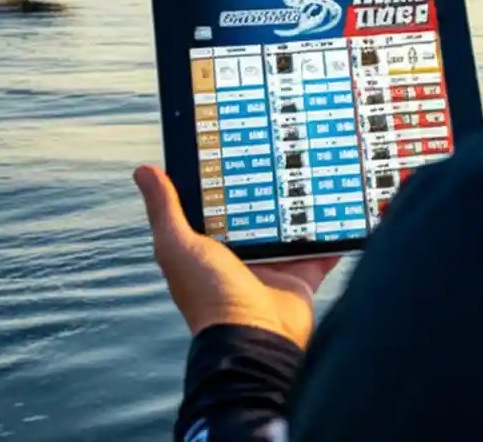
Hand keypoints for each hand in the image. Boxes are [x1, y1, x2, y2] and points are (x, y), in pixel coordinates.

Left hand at [135, 165, 338, 347]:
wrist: (256, 338)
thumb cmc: (210, 295)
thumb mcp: (178, 246)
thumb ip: (165, 210)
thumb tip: (143, 171)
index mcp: (205, 249)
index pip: (213, 207)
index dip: (220, 180)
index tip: (234, 145)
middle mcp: (238, 258)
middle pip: (254, 216)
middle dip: (265, 189)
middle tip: (280, 149)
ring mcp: (271, 269)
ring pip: (287, 229)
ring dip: (298, 207)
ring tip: (311, 170)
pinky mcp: (300, 278)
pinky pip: (319, 251)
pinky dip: (330, 235)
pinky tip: (339, 210)